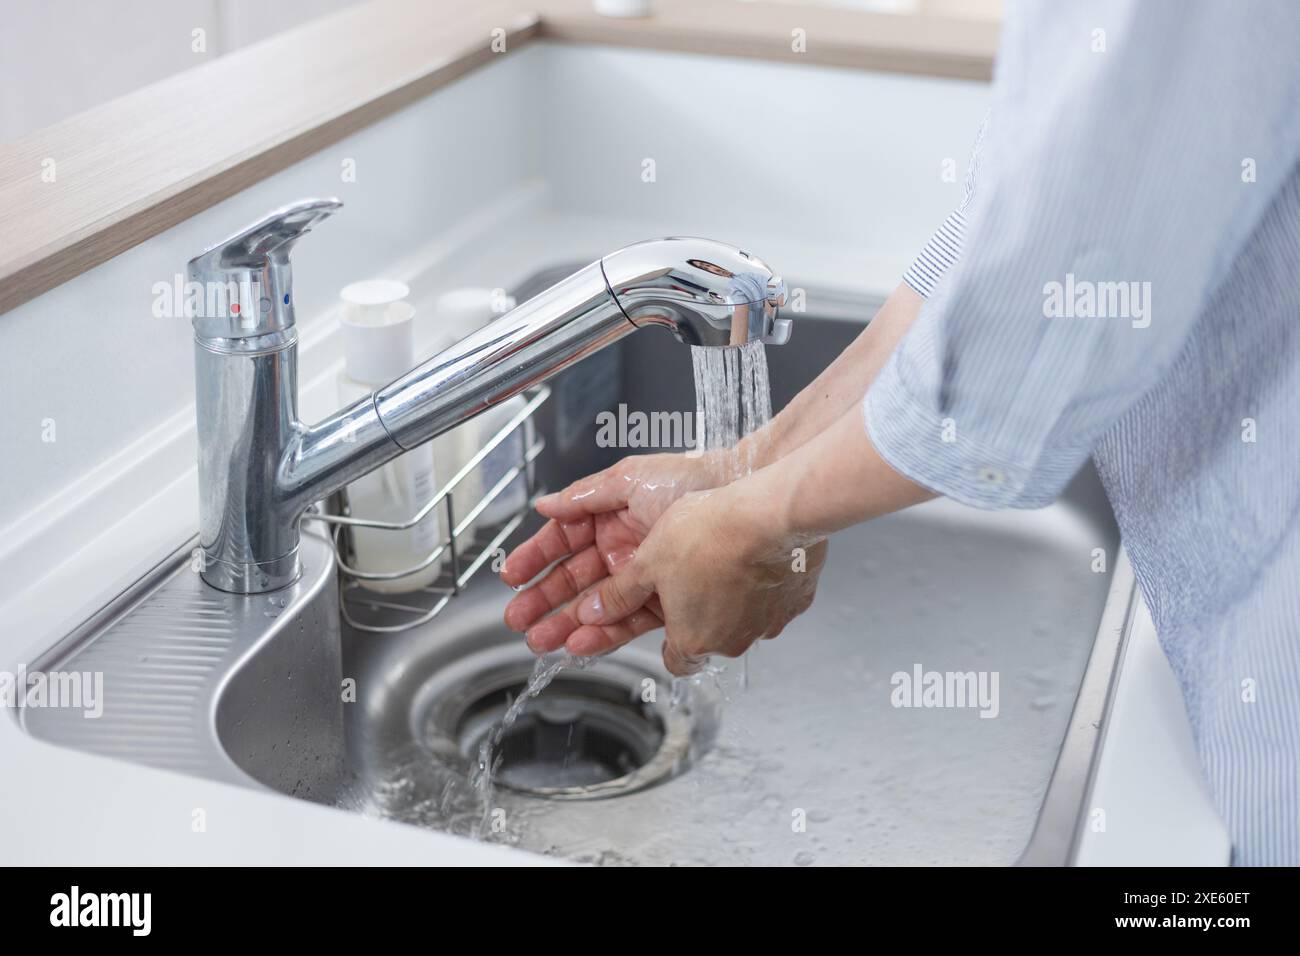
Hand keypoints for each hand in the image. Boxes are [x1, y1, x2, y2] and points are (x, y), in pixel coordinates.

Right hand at [500, 452, 723, 653]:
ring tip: (542, 642)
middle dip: (544, 602)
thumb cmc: (691, 478)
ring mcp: (645, 576)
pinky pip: (630, 621)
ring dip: (568, 623)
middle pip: (574, 580)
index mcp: (610, 517)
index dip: (535, 561)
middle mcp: (624, 548)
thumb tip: (544, 504)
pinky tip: (581, 642)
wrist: (742, 494)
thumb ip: (584, 497)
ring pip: (598, 605)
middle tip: (520, 623)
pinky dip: (604, 633)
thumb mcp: (629, 480)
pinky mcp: (670, 599)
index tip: (511, 578)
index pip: (563, 543)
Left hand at [569, 484, 827, 674]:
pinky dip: (761, 586)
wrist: (769, 515)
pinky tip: (752, 558)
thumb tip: (591, 614)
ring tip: (722, 561)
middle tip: (692, 581)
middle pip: (709, 639)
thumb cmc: (708, 536)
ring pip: (743, 619)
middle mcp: (732, 641)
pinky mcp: (793, 602)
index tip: (667, 625)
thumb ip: (618, 595)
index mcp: (693, 639)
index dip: (668, 643)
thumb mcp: (648, 563)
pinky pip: (773, 601)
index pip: (677, 662)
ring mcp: (767, 623)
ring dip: (731, 600)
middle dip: (698, 615)